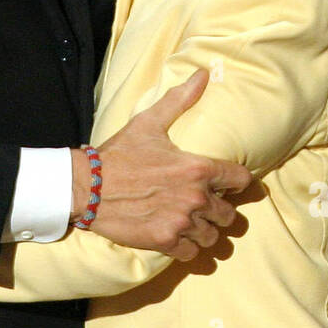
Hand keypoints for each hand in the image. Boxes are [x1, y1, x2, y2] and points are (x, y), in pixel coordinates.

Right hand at [70, 69, 251, 260]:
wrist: (86, 186)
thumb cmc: (119, 153)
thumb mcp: (149, 122)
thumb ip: (180, 100)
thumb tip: (204, 73)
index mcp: (198, 168)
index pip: (241, 181)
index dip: (240, 183)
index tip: (232, 185)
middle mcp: (195, 198)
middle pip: (229, 215)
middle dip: (221, 211)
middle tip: (208, 207)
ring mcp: (181, 222)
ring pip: (213, 237)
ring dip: (205, 232)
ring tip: (194, 224)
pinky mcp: (164, 241)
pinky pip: (192, 254)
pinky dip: (188, 248)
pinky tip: (178, 238)